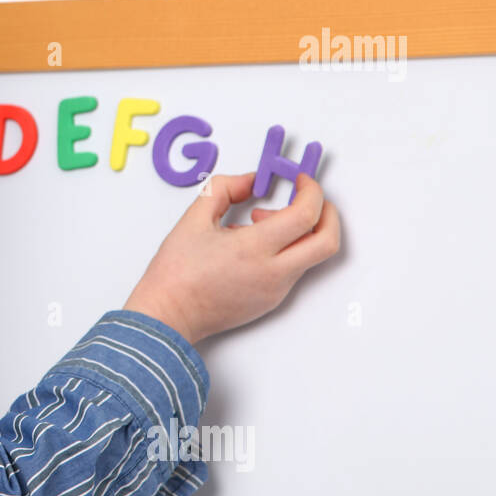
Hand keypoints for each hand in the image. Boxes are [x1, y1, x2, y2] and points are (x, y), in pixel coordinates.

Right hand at [122, 172, 340, 343]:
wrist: (168, 314)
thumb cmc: (175, 272)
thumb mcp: (194, 218)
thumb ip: (225, 188)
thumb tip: (251, 180)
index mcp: (254, 249)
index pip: (306, 214)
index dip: (310, 190)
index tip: (300, 180)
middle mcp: (273, 273)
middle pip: (328, 241)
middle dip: (327, 213)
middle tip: (308, 198)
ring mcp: (276, 290)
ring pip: (311, 255)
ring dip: (300, 232)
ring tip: (260, 224)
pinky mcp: (272, 301)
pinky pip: (294, 269)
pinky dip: (285, 250)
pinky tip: (253, 245)